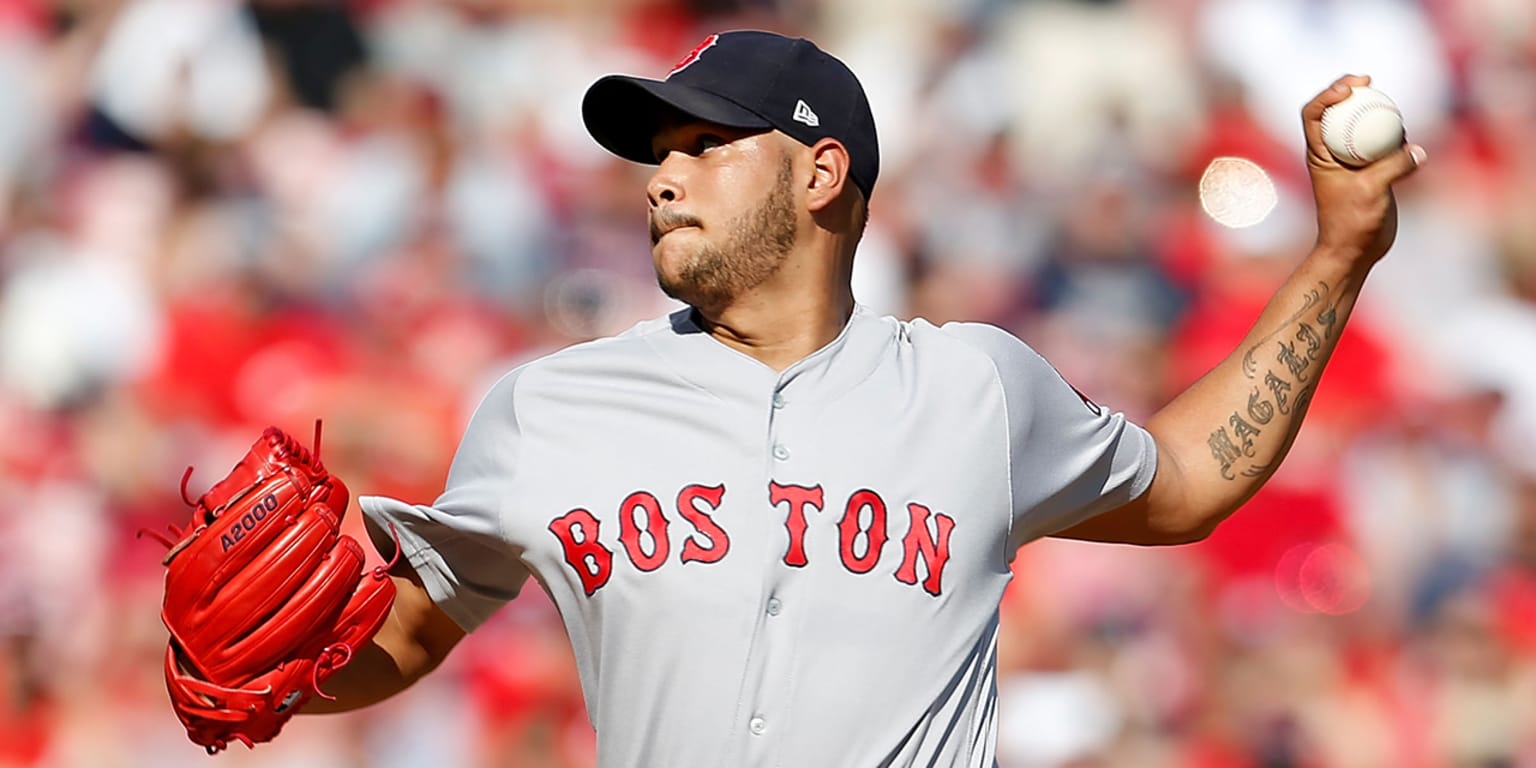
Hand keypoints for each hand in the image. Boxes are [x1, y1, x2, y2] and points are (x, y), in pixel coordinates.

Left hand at [1302, 74, 1426, 265]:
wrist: (1356, 249)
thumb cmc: (1352, 222)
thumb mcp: (1372, 191)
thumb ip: (1394, 167)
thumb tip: (1418, 150)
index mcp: (1319, 154)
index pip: (1313, 114)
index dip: (1326, 94)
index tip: (1349, 88)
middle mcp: (1332, 153)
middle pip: (1336, 112)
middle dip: (1349, 91)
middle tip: (1369, 80)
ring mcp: (1352, 160)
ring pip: (1361, 125)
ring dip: (1373, 112)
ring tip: (1390, 107)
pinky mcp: (1372, 169)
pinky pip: (1381, 142)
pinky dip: (1392, 134)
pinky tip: (1406, 136)